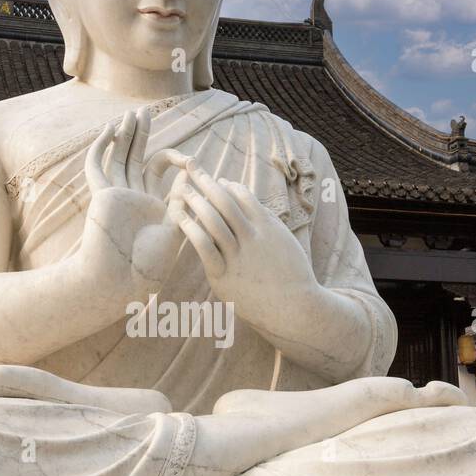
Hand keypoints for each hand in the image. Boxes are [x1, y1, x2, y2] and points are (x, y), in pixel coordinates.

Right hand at [80, 108, 185, 304]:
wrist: (121, 281)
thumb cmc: (150, 266)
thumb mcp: (176, 231)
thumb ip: (184, 203)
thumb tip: (194, 176)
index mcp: (154, 205)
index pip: (159, 170)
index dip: (174, 159)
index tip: (190, 162)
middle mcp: (134, 197)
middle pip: (136, 157)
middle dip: (141, 134)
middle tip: (145, 112)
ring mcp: (116, 195)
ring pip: (117, 157)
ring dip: (123, 135)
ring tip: (130, 114)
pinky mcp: (101, 197)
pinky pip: (96, 167)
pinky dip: (100, 148)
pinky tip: (109, 131)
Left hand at [171, 161, 315, 320]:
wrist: (294, 309)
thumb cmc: (291, 276)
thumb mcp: (284, 241)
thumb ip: (267, 220)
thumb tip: (250, 201)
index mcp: (268, 227)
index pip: (244, 196)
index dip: (228, 185)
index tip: (217, 180)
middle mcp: (252, 238)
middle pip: (225, 202)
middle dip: (206, 181)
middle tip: (191, 166)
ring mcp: (237, 257)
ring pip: (213, 220)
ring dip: (196, 201)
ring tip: (182, 188)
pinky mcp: (224, 276)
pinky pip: (204, 247)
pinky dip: (191, 228)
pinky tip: (180, 217)